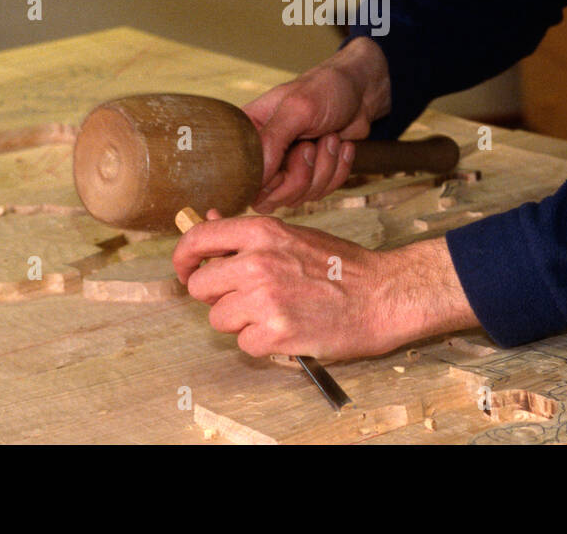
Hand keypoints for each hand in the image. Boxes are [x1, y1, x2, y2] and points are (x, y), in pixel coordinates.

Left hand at [172, 211, 478, 358]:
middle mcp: (257, 263)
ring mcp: (264, 300)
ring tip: (274, 314)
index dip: (183, 259)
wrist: (383, 294)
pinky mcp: (275, 334)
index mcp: (261, 233)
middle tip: (243, 299)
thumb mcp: (294, 235)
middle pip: (200, 286)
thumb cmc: (342, 266)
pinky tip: (287, 330)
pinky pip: (244, 344)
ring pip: (219, 319)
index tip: (186, 270)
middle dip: (217, 296)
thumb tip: (209, 221)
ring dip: (240, 322)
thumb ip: (249, 235)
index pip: (198, 240)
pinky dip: (262, 343)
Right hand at [244, 36, 390, 213]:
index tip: (294, 152)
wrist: (360, 92)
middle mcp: (264, 156)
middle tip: (311, 144)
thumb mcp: (296, 109)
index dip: (270, 178)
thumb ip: (273, 141)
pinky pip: (321, 193)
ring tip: (330, 137)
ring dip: (324, 168)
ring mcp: (288, 169)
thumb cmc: (324, 90)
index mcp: (249, 135)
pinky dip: (338, 170)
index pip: (245, 177)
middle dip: (302, 173)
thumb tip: (257, 178)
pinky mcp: (311, 176)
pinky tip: (342, 146)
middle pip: (271, 195)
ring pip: (299, 196)